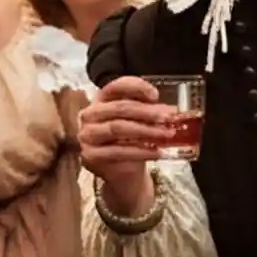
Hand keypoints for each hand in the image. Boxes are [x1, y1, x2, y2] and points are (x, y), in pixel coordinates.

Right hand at [78, 76, 176, 214]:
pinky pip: (118, 151)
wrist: (120, 171)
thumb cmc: (129, 139)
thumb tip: (170, 109)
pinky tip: (157, 152)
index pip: (115, 86)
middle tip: (168, 117)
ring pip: (119, 128)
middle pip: (120, 107)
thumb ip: (148, 111)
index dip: (135, 87)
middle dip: (147, 112)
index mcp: (101, 99)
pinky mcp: (90, 155)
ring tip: (166, 134)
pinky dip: (141, 152)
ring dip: (146, 131)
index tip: (155, 95)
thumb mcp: (137, 121)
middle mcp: (90, 114)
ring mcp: (87, 135)